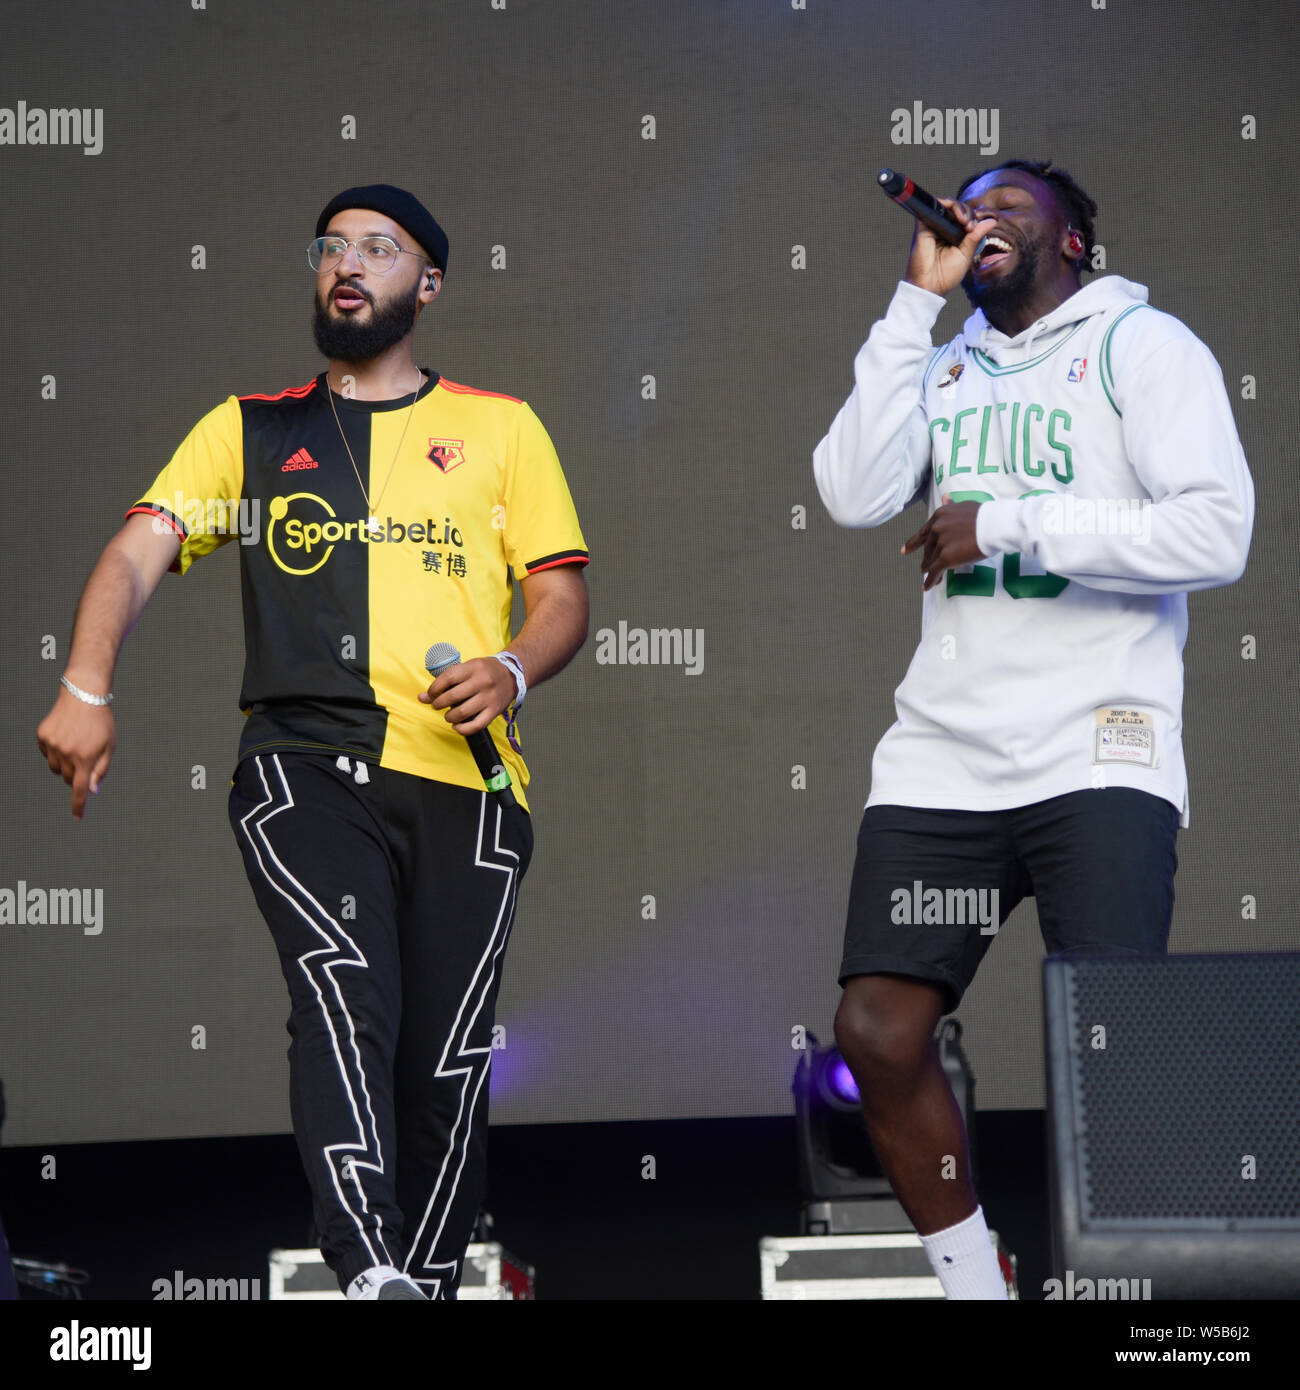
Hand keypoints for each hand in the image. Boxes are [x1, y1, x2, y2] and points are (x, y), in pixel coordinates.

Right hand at [37, 687, 116, 819]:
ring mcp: (52, 744)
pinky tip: (65, 736)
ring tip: (75, 745)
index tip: (77, 818)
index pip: (81, 788)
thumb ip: (102, 769)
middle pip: (68, 779)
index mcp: (86, 757)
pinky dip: (54, 751)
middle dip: (77, 775)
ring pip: (55, 768)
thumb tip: (92, 790)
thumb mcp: (110, 745)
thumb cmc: (101, 722)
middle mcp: (67, 753)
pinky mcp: (42, 736)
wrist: (84, 695)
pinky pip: (46, 754)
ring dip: (64, 764)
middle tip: (85, 760)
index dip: (79, 805)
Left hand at [418, 657, 515, 737]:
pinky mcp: (494, 711)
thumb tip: (421, 697)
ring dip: (449, 717)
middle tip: (437, 705)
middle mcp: (482, 682)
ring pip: (462, 713)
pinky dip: (462, 729)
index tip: (431, 694)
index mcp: (473, 668)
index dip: (434, 689)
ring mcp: (489, 697)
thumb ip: (446, 681)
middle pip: (452, 697)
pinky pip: (476, 725)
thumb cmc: (485, 671)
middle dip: (438, 704)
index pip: (447, 678)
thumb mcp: (467, 669)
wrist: (512, 675)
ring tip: (448, 715)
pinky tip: (457, 726)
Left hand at [901, 495, 986, 590]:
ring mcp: (941, 543)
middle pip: (928, 548)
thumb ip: (951, 506)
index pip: (924, 532)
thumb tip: (945, 498)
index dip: (914, 543)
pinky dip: (931, 580)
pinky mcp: (946, 558)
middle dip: (926, 559)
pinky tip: (928, 586)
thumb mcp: (964, 506)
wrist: (994, 525)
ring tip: (928, 577)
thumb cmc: (985, 516)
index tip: (905, 550)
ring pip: (931, 560)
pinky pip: (935, 571)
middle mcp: (937, 528)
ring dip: (930, 570)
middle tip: (923, 568)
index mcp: (940, 515)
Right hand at [904, 197, 997, 296]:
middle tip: (970, 226)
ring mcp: (933, 227)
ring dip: (959, 208)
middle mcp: (942, 230)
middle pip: (957, 209)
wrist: (931, 286)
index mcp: (953, 237)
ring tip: (965, 221)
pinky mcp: (923, 227)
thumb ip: (977, 236)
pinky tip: (956, 216)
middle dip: (968, 212)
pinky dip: (946, 205)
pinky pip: (934, 206)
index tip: (975, 229)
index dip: (973, 218)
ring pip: (947, 205)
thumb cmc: (946, 275)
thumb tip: (992, 221)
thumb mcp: (967, 253)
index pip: (965, 218)